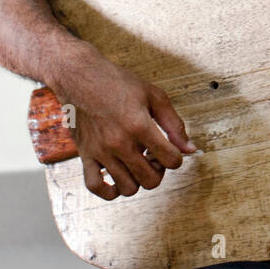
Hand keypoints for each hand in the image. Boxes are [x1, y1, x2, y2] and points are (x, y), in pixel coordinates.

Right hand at [61, 60, 197, 200]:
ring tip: (137, 163)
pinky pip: (95, 187)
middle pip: (151, 180)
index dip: (177, 158)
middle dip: (159, 171)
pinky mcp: (85, 155)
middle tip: (154, 156)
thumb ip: (174, 124)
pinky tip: (118, 180)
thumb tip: (189, 148)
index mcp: (139, 125)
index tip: (171, 150)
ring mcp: (101, 151)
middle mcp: (120, 142)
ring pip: (128, 188)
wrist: (80, 76)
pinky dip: (109, 191)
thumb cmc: (116, 82)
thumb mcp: (154, 95)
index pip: (171, 160)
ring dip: (138, 180)